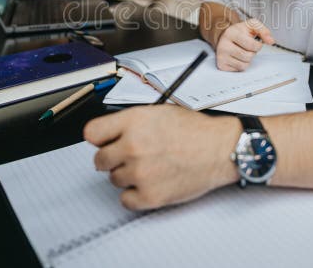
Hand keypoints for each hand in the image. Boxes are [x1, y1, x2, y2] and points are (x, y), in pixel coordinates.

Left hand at [84, 106, 239, 209]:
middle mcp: (132, 146)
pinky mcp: (149, 196)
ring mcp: (139, 172)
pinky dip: (135, 195)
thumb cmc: (196, 131)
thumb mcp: (159, 112)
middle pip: (100, 160)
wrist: (220, 149)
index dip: (100, 139)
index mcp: (133, 122)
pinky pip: (125, 200)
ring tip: (151, 167)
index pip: (91, 134)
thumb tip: (111, 134)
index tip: (105, 142)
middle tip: (133, 157)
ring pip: (114, 180)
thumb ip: (131, 123)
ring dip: (128, 176)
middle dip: (114, 159)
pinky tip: (151, 183)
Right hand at [215, 18, 274, 70]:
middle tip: (248, 47)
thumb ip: (263, 31)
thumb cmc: (239, 32)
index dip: (258, 45)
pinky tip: (237, 57)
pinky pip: (239, 70)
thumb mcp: (251, 26)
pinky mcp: (221, 65)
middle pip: (248, 56)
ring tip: (243, 51)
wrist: (224, 36)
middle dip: (252, 52)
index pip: (251, 45)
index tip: (256, 43)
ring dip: (248, 59)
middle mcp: (223, 45)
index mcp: (231, 33)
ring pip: (244, 65)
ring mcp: (221, 56)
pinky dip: (241, 64)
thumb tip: (271, 41)